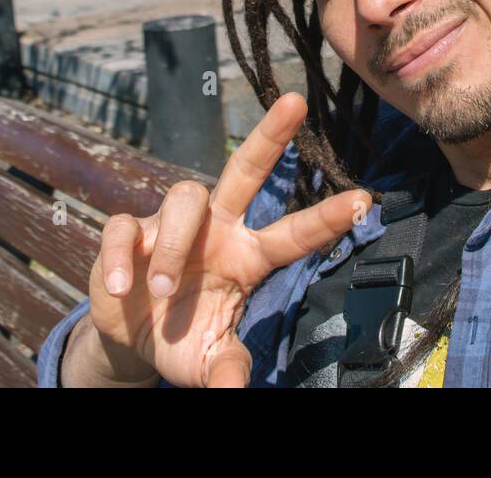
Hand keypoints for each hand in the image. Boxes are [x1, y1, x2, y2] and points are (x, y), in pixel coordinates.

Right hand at [87, 92, 369, 386]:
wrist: (131, 340)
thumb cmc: (183, 340)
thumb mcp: (208, 361)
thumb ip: (226, 369)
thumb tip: (235, 388)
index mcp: (248, 256)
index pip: (293, 234)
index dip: (328, 217)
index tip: (365, 200)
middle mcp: (217, 229)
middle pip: (246, 171)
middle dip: (269, 135)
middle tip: (295, 101)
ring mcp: (173, 226)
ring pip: (184, 199)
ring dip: (176, 246)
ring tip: (161, 295)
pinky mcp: (131, 234)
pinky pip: (127, 229)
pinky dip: (126, 260)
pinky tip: (124, 291)